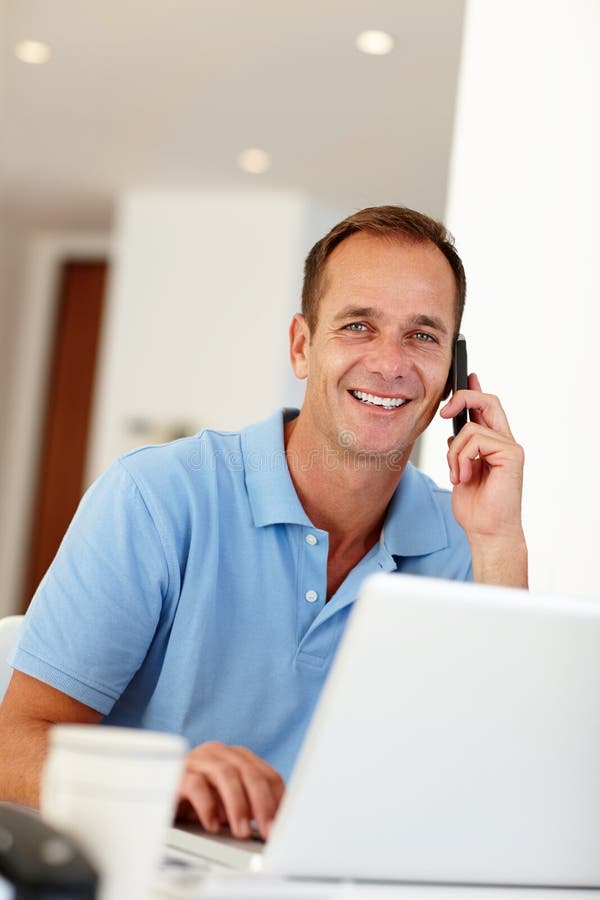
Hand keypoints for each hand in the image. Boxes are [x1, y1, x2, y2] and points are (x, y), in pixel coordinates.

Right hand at [175, 741, 284, 840]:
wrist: (156, 796)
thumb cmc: (196, 803)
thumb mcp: (227, 806)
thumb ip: (248, 807)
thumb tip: (272, 825)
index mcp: (236, 757)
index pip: (266, 773)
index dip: (277, 799)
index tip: (283, 825)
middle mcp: (218, 753)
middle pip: (248, 772)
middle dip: (262, 803)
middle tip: (267, 831)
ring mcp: (197, 760)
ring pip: (225, 773)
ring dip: (237, 805)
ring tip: (241, 832)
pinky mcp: (176, 773)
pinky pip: (195, 784)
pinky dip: (207, 805)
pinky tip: (213, 825)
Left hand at [440, 373, 526, 585]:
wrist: (487, 531)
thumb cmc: (475, 507)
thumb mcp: (460, 470)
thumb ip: (460, 449)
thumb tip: (452, 431)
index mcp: (493, 444)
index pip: (487, 408)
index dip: (475, 390)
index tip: (467, 377)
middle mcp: (505, 442)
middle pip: (488, 401)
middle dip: (463, 397)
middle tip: (444, 412)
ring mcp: (510, 447)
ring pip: (470, 427)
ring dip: (454, 453)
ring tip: (458, 475)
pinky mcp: (512, 455)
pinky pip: (475, 440)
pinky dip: (461, 459)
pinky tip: (465, 477)